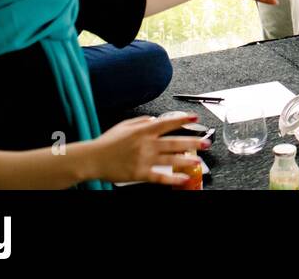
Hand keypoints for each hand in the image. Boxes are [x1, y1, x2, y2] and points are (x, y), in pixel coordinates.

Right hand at [90, 114, 209, 186]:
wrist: (92, 159)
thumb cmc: (106, 142)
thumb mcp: (124, 125)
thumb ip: (142, 121)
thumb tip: (155, 120)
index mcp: (144, 130)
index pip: (168, 123)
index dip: (183, 120)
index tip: (195, 119)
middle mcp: (147, 144)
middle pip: (175, 142)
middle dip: (193, 142)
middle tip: (206, 142)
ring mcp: (144, 159)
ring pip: (171, 159)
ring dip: (187, 160)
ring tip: (199, 160)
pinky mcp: (140, 173)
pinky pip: (159, 176)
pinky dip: (172, 178)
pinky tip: (182, 179)